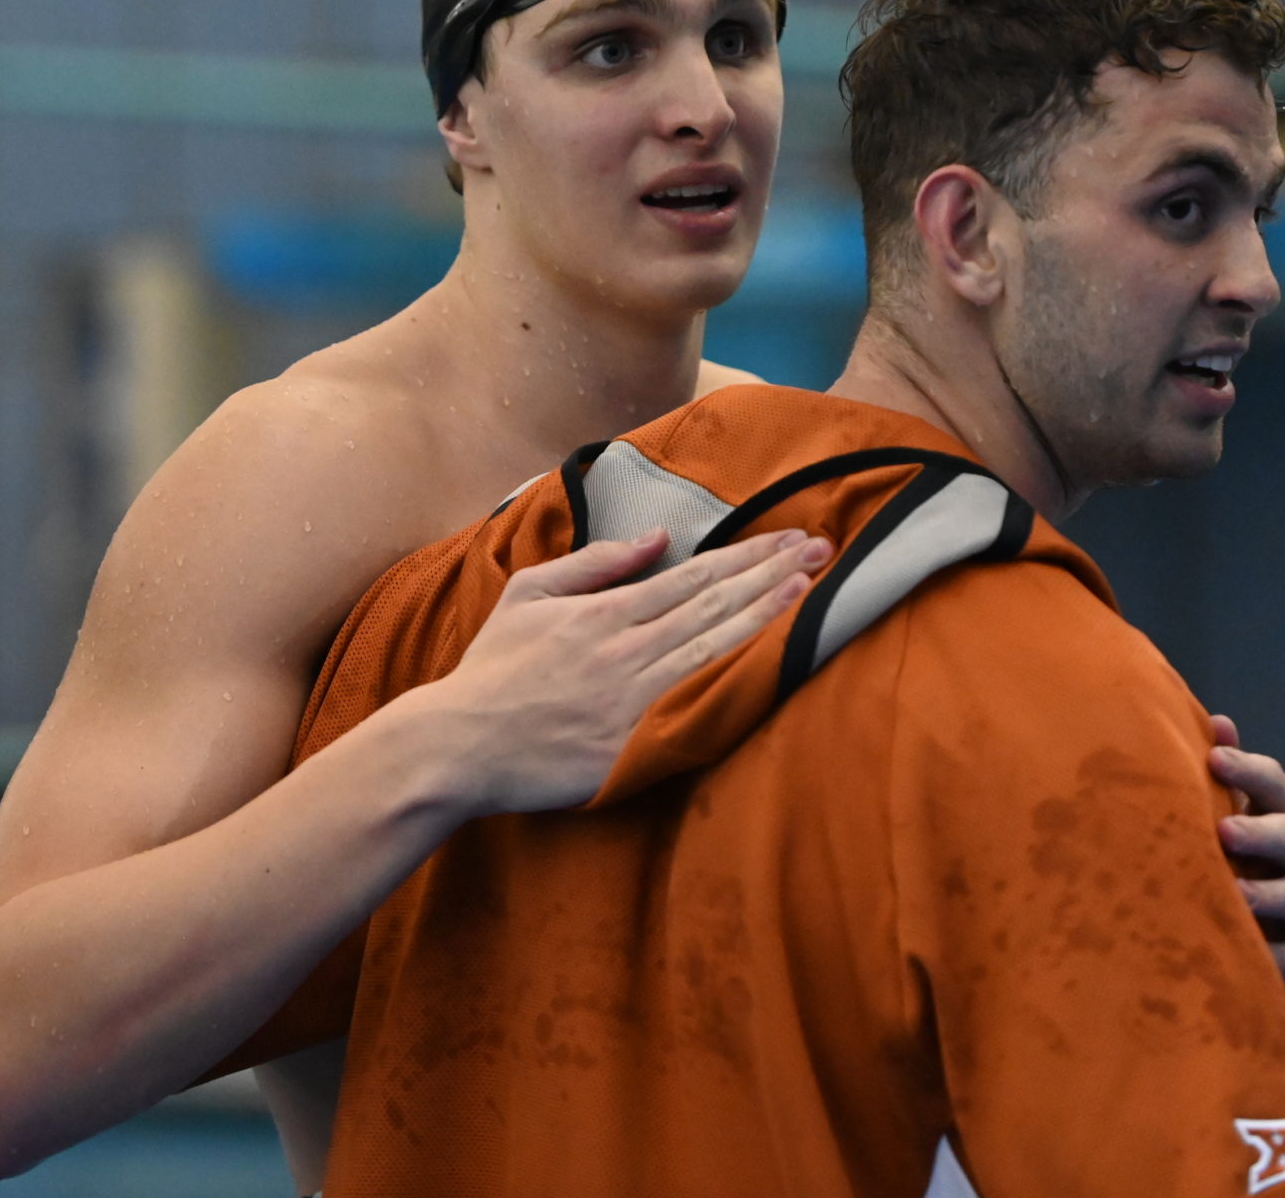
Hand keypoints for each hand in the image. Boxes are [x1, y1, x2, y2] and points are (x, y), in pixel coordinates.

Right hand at [403, 528, 830, 818]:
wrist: (459, 745)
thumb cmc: (492, 672)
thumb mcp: (530, 596)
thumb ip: (595, 565)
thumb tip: (657, 538)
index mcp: (606, 612)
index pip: (693, 577)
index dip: (747, 557)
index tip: (790, 539)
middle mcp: (629, 649)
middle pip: (715, 604)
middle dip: (773, 574)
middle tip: (825, 550)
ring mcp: (635, 697)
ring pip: (716, 647)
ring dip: (768, 615)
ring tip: (812, 589)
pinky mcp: (635, 743)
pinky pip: (698, 705)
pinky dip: (739, 678)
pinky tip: (773, 661)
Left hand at [1209, 714, 1284, 1030]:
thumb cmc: (1252, 870)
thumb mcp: (1241, 825)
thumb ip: (1231, 780)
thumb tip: (1218, 723)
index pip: (1280, 789)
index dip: (1250, 772)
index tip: (1214, 759)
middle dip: (1264, 833)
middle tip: (1224, 832)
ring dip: (1271, 894)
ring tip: (1236, 895)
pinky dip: (1283, 957)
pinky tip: (1254, 953)